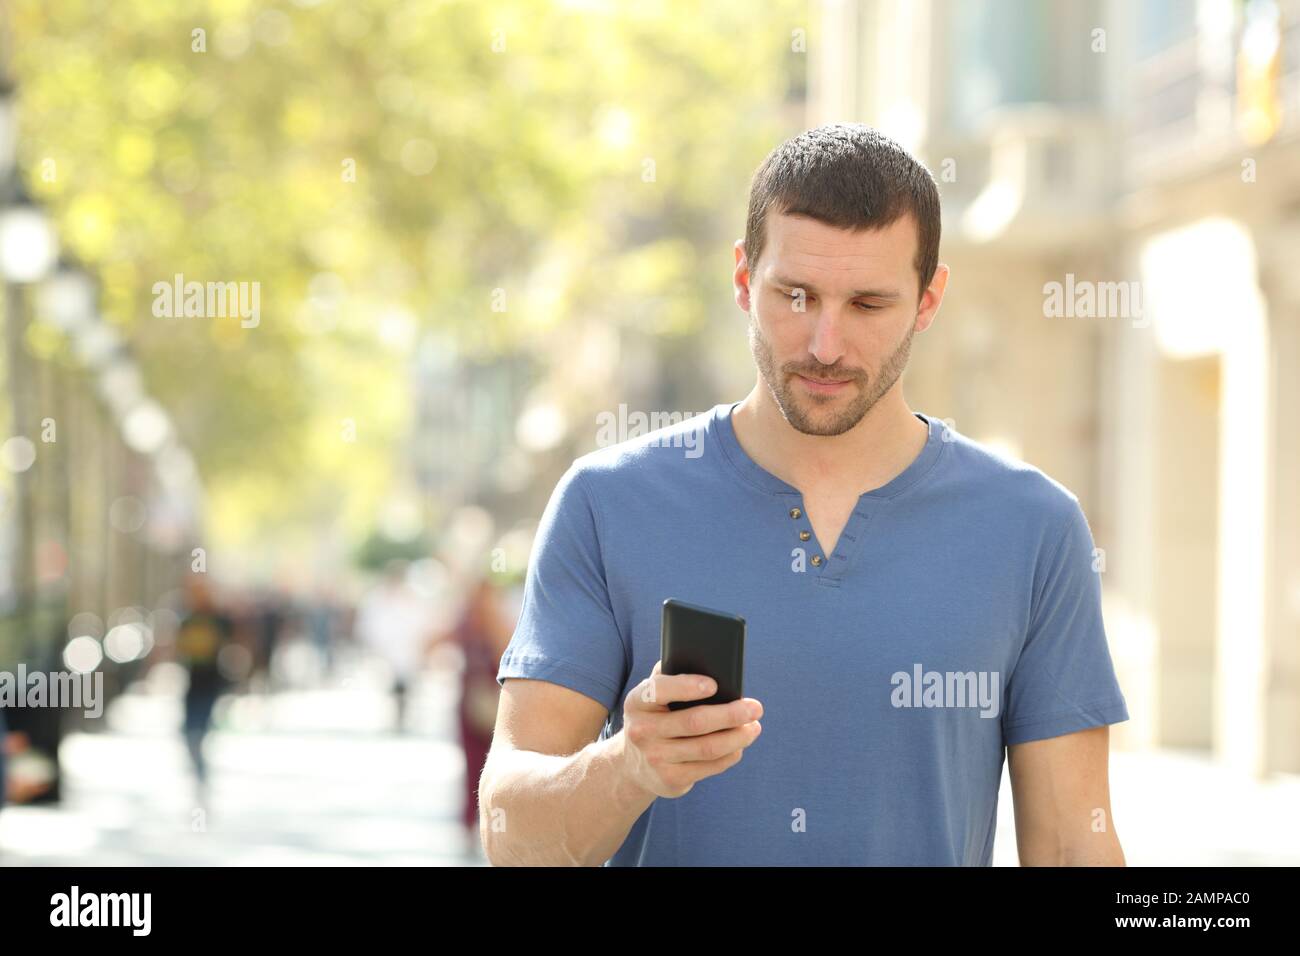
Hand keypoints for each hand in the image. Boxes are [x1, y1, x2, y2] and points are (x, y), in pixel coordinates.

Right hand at [617, 659, 761, 798]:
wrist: (633, 764)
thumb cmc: (654, 717)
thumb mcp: (652, 696)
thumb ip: (670, 675)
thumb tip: (707, 661)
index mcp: (637, 701)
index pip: (660, 690)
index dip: (687, 686)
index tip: (714, 684)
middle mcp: (642, 731)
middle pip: (695, 722)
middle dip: (731, 714)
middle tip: (755, 708)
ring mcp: (655, 758)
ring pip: (708, 748)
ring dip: (738, 737)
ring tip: (754, 727)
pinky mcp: (670, 780)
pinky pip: (709, 767)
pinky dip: (730, 755)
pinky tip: (739, 745)